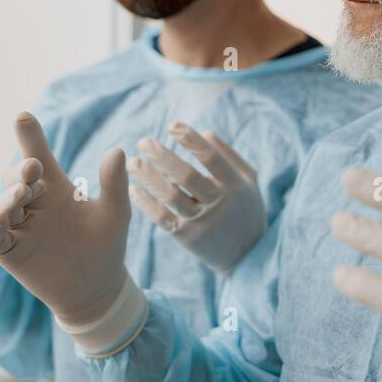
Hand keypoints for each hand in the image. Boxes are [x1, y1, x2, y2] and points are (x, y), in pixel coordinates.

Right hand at [0, 113, 143, 351]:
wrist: (98, 287)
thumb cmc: (106, 245)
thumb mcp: (115, 212)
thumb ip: (113, 183)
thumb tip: (117, 150)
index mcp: (57, 188)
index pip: (38, 155)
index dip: (30, 136)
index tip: (23, 116)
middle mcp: (34, 203)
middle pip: (16, 177)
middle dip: (21, 170)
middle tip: (33, 166)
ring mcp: (19, 226)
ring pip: (2, 203)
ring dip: (9, 194)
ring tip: (24, 191)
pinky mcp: (10, 251)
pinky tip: (3, 217)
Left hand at [127, 123, 265, 272]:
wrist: (247, 256)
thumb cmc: (246, 209)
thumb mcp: (248, 181)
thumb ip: (228, 156)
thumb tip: (203, 133)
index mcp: (236, 185)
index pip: (211, 158)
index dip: (190, 140)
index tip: (173, 125)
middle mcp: (219, 203)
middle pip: (187, 177)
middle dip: (163, 157)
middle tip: (144, 142)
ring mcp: (202, 222)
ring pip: (171, 197)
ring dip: (149, 178)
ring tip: (133, 163)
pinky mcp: (187, 238)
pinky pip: (162, 218)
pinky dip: (146, 202)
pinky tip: (134, 188)